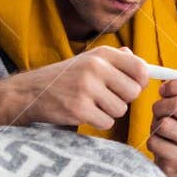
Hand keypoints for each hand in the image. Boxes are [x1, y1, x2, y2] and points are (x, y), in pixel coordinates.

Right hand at [11, 45, 147, 128]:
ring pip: (121, 110)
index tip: (131, 86)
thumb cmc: (66, 77)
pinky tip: (84, 112)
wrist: (30, 92)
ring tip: (92, 104)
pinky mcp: (79, 109)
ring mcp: (86, 89)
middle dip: (123, 99)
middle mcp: (95, 68)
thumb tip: (146, 67)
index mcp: (102, 54)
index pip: (141, 69)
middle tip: (106, 97)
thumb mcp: (89, 60)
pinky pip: (107, 122)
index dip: (141, 82)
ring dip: (110, 112)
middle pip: (133, 92)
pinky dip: (99, 122)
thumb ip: (117, 61)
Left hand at [150, 78, 176, 176]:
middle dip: (159, 106)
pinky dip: (152, 142)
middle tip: (157, 113)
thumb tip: (163, 79)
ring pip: (165, 123)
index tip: (163, 90)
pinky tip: (161, 147)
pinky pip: (156, 142)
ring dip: (155, 126)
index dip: (174, 84)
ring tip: (161, 132)